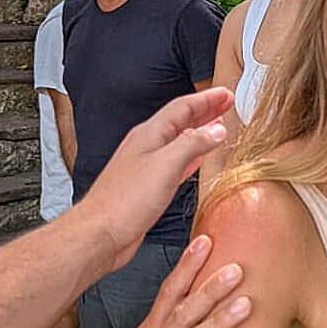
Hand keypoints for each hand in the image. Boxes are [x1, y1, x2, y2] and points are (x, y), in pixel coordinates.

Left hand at [81, 88, 232, 270]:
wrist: (101, 233)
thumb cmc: (124, 201)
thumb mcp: (165, 165)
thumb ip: (193, 143)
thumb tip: (216, 128)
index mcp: (150, 135)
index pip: (183, 107)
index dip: (206, 99)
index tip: (225, 94)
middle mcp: (147, 146)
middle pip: (181, 120)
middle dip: (205, 110)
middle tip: (225, 103)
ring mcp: (146, 165)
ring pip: (179, 140)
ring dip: (200, 131)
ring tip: (217, 126)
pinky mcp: (148, 185)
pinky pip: (176, 162)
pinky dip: (191, 156)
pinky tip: (198, 159)